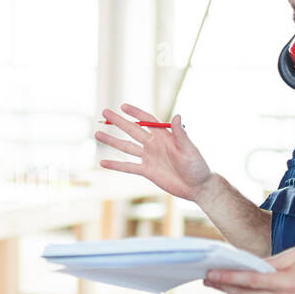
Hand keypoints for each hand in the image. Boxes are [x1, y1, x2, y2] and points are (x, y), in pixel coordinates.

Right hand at [96, 103, 212, 201]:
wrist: (197, 186)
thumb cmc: (197, 166)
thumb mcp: (189, 149)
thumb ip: (180, 135)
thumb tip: (176, 116)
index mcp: (164, 136)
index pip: (147, 120)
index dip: (135, 113)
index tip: (123, 106)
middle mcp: (154, 144)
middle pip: (132, 130)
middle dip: (118, 121)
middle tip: (104, 112)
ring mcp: (149, 157)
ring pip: (126, 147)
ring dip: (112, 140)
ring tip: (97, 134)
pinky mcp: (146, 171)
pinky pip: (128, 167)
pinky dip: (115, 165)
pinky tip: (103, 162)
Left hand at [203, 246, 294, 293]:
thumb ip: (273, 261)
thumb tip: (251, 266)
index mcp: (290, 282)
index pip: (251, 281)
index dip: (228, 279)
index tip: (210, 274)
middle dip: (226, 287)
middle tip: (207, 280)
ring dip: (240, 293)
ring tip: (222, 283)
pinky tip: (251, 291)